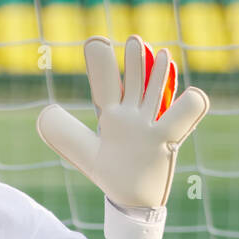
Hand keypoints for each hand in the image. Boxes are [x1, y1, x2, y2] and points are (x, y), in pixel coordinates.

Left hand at [36, 36, 208, 238]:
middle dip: (135, 63)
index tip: (96, 43)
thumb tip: (45, 112)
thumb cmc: (110, 173)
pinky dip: (187, 104)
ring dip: (158, 74)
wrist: (131, 198)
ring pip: (155, 94)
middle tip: (134, 41)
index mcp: (110, 117)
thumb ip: (65, 134)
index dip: (102, 65)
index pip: (106, 85)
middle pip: (135, 83)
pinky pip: (178, 118)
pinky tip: (193, 92)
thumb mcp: (85, 153)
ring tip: (161, 53)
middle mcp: (132, 116)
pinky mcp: (166, 139)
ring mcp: (150, 125)